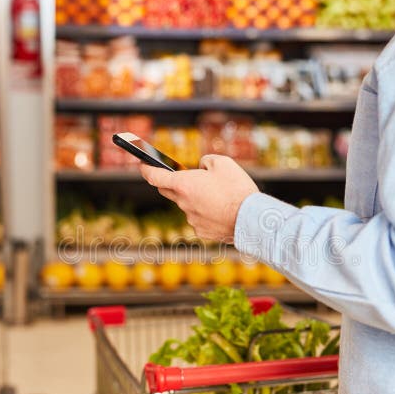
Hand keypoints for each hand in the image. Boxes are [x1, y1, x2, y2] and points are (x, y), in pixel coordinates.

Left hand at [140, 155, 258, 242]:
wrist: (252, 219)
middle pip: (168, 191)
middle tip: (186, 178)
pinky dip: (206, 213)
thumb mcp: (223, 162)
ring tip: (219, 196)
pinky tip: (222, 211)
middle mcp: (183, 203)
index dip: (146, 168)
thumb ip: (206, 161)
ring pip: (187, 206)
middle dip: (172, 183)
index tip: (142, 164)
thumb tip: (201, 168)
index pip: (155, 176)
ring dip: (196, 199)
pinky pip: (199, 219)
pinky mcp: (201, 232)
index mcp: (184, 184)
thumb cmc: (238, 189)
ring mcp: (191, 220)